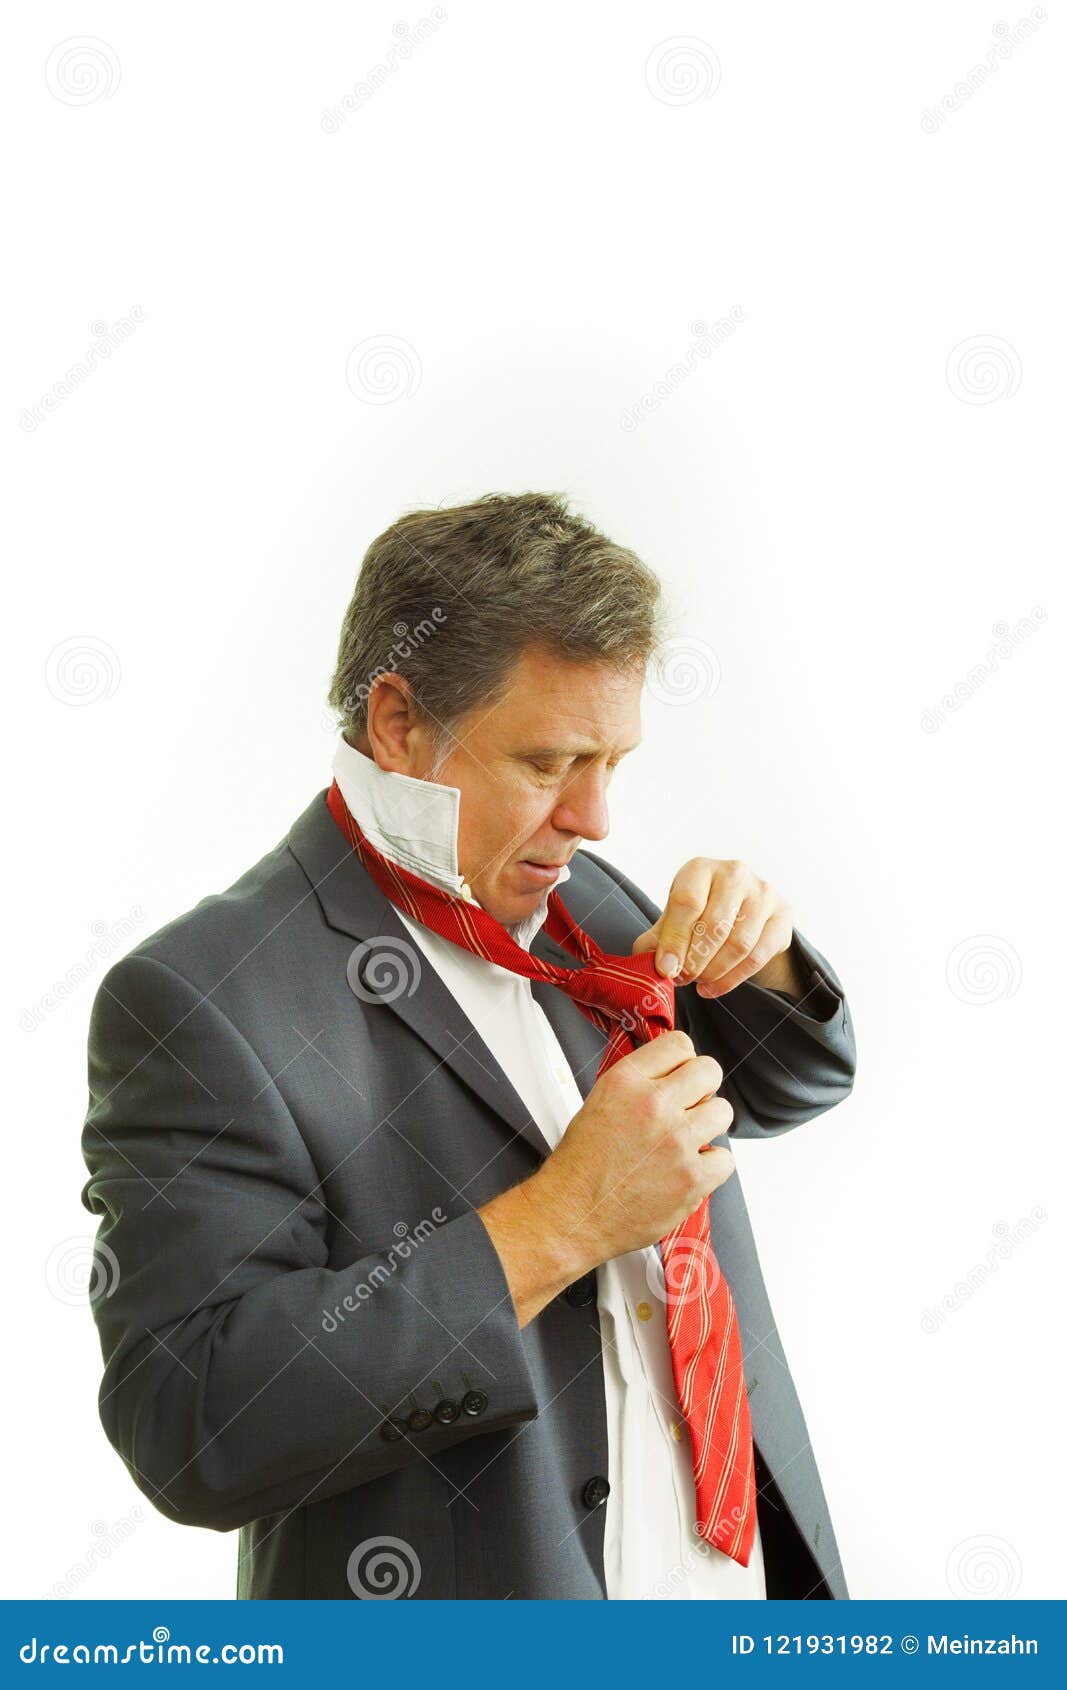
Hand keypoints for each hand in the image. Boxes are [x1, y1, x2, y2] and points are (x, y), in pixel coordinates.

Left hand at [631, 857, 793, 998]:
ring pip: (739, 944)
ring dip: (714, 971)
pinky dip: (732, 979)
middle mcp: (735, 873)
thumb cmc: (701, 910)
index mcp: (701, 868)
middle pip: (714, 926)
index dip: (674, 940)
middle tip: (682, 979)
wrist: (744, 907)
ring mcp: (763, 892)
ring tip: (698, 982)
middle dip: (695, 961)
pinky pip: (758, 956)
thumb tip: (650, 964)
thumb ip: (658, 938)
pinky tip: (714, 987)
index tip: (666, 969)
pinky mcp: (782, 915)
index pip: (686, 903)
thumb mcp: (675, 917)